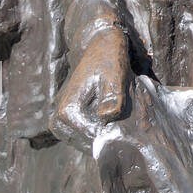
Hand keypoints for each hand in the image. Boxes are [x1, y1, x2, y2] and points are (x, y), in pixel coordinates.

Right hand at [50, 27, 130, 146]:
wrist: (100, 48)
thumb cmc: (109, 60)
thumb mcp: (116, 73)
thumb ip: (113, 94)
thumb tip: (108, 115)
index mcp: (67, 112)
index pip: (94, 139)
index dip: (116, 135)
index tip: (133, 127)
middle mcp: (59, 122)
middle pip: (91, 145)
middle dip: (111, 138)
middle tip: (132, 126)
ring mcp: (62, 126)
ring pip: (89, 144)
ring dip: (107, 136)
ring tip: (125, 121)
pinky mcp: (70, 125)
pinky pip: (88, 138)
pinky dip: (103, 133)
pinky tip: (118, 121)